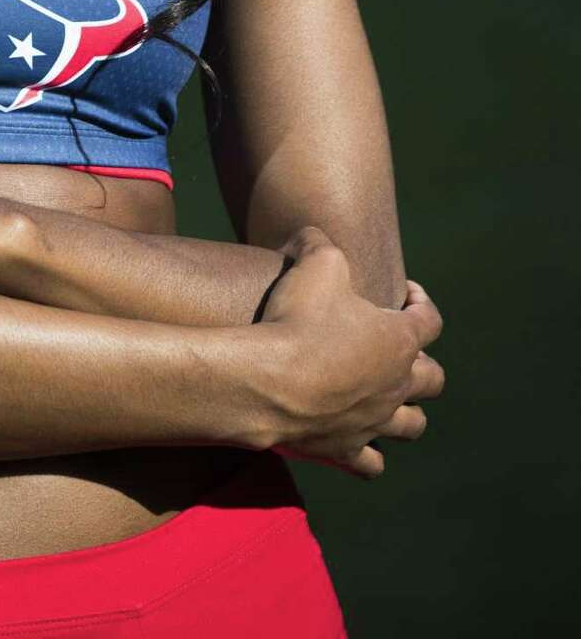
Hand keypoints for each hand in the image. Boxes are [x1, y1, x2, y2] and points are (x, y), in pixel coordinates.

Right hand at [259, 226, 444, 479]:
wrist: (266, 382)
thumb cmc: (296, 319)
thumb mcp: (315, 261)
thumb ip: (320, 243)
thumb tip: (313, 235)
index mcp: (399, 340)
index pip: (430, 319)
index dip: (422, 302)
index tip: (406, 292)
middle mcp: (396, 385)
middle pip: (434, 380)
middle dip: (422, 363)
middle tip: (396, 350)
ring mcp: (375, 422)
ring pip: (413, 426)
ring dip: (407, 412)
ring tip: (387, 399)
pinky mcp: (346, 451)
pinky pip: (372, 464)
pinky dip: (369, 454)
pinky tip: (355, 440)